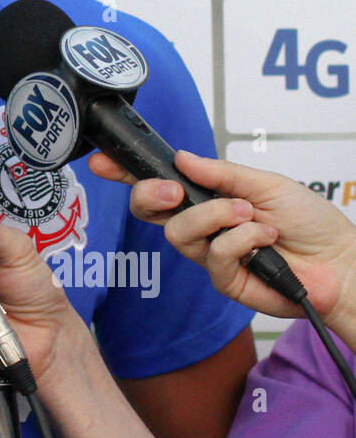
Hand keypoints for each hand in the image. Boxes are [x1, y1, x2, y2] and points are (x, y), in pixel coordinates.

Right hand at [89, 148, 355, 331]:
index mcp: (209, 197)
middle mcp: (204, 225)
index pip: (160, 183)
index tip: (104, 161)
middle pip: (151, 210)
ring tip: (248, 214)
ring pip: (178, 232)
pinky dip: (241, 239)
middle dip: (152, 194)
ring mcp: (210, 253)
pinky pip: (213, 254)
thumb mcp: (266, 183)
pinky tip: (265, 239)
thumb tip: (182, 158)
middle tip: (174, 189)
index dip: (128, 172)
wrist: (340, 262)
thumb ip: (222, 173)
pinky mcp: (224, 279)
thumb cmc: (311, 223)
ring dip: (214, 216)